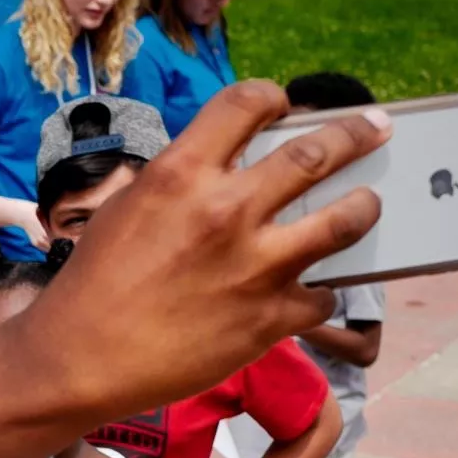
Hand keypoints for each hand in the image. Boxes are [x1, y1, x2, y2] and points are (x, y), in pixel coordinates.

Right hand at [0, 83, 386, 438]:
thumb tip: (222, 171)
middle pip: (317, 152)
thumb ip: (181, 183)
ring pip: (346, 219)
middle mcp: (226, 211)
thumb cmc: (93, 285)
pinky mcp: (270, 319)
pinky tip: (313, 291)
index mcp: (181, 174)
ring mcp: (256, 266)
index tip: (284, 105)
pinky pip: (323, 294)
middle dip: (356, 133)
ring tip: (367, 203)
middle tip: (375, 128)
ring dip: (363, 206)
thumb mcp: (127, 209)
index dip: (273, 97)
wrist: (81, 360)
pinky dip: (320, 291)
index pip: (247, 103)